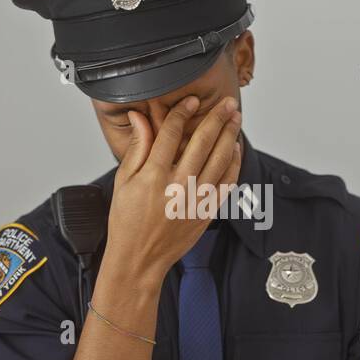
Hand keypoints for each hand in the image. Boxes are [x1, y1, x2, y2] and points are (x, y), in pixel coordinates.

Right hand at [104, 95, 241, 281]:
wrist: (139, 259)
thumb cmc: (127, 221)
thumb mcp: (123, 181)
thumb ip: (137, 147)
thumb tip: (139, 117)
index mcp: (153, 175)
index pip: (173, 132)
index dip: (184, 112)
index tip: (191, 100)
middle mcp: (178, 185)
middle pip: (204, 141)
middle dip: (217, 117)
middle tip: (227, 103)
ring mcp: (196, 199)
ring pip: (221, 159)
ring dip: (231, 135)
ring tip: (235, 118)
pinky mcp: (207, 212)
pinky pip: (227, 182)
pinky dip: (234, 163)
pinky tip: (235, 149)